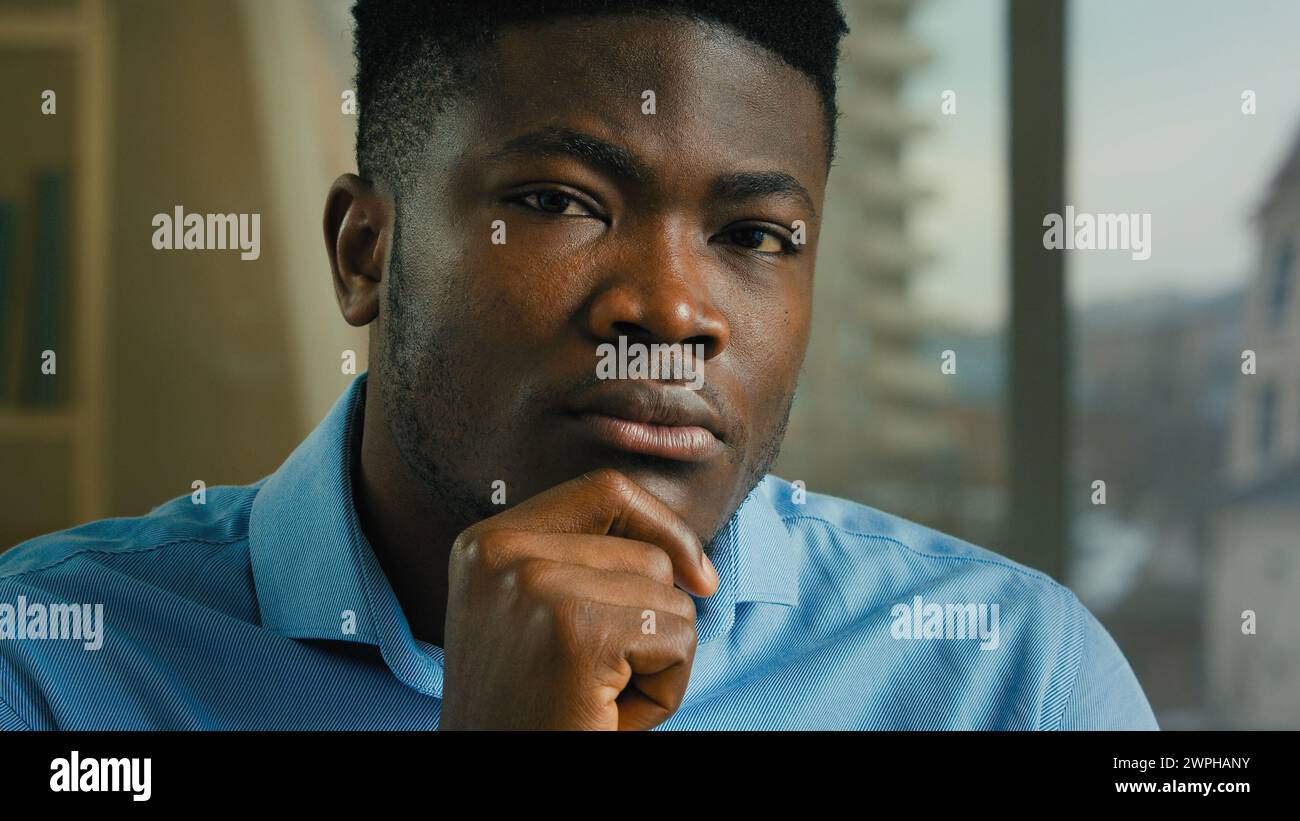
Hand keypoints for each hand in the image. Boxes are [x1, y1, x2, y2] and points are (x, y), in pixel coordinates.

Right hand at [439, 469, 718, 729]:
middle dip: (650, 623)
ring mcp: (536, 586)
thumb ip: (588, 567)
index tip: (697, 578)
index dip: (664, 528)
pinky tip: (609, 718)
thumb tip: (695, 564)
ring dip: (656, 661)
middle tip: (594, 682)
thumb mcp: (538, 618)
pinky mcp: (576, 632)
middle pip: (647, 552)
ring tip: (597, 700)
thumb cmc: (529, 713)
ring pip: (670, 597)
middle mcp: (502, 551)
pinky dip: (664, 692)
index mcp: (486, 542)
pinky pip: (676, 640)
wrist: (488, 784)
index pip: (605, 489)